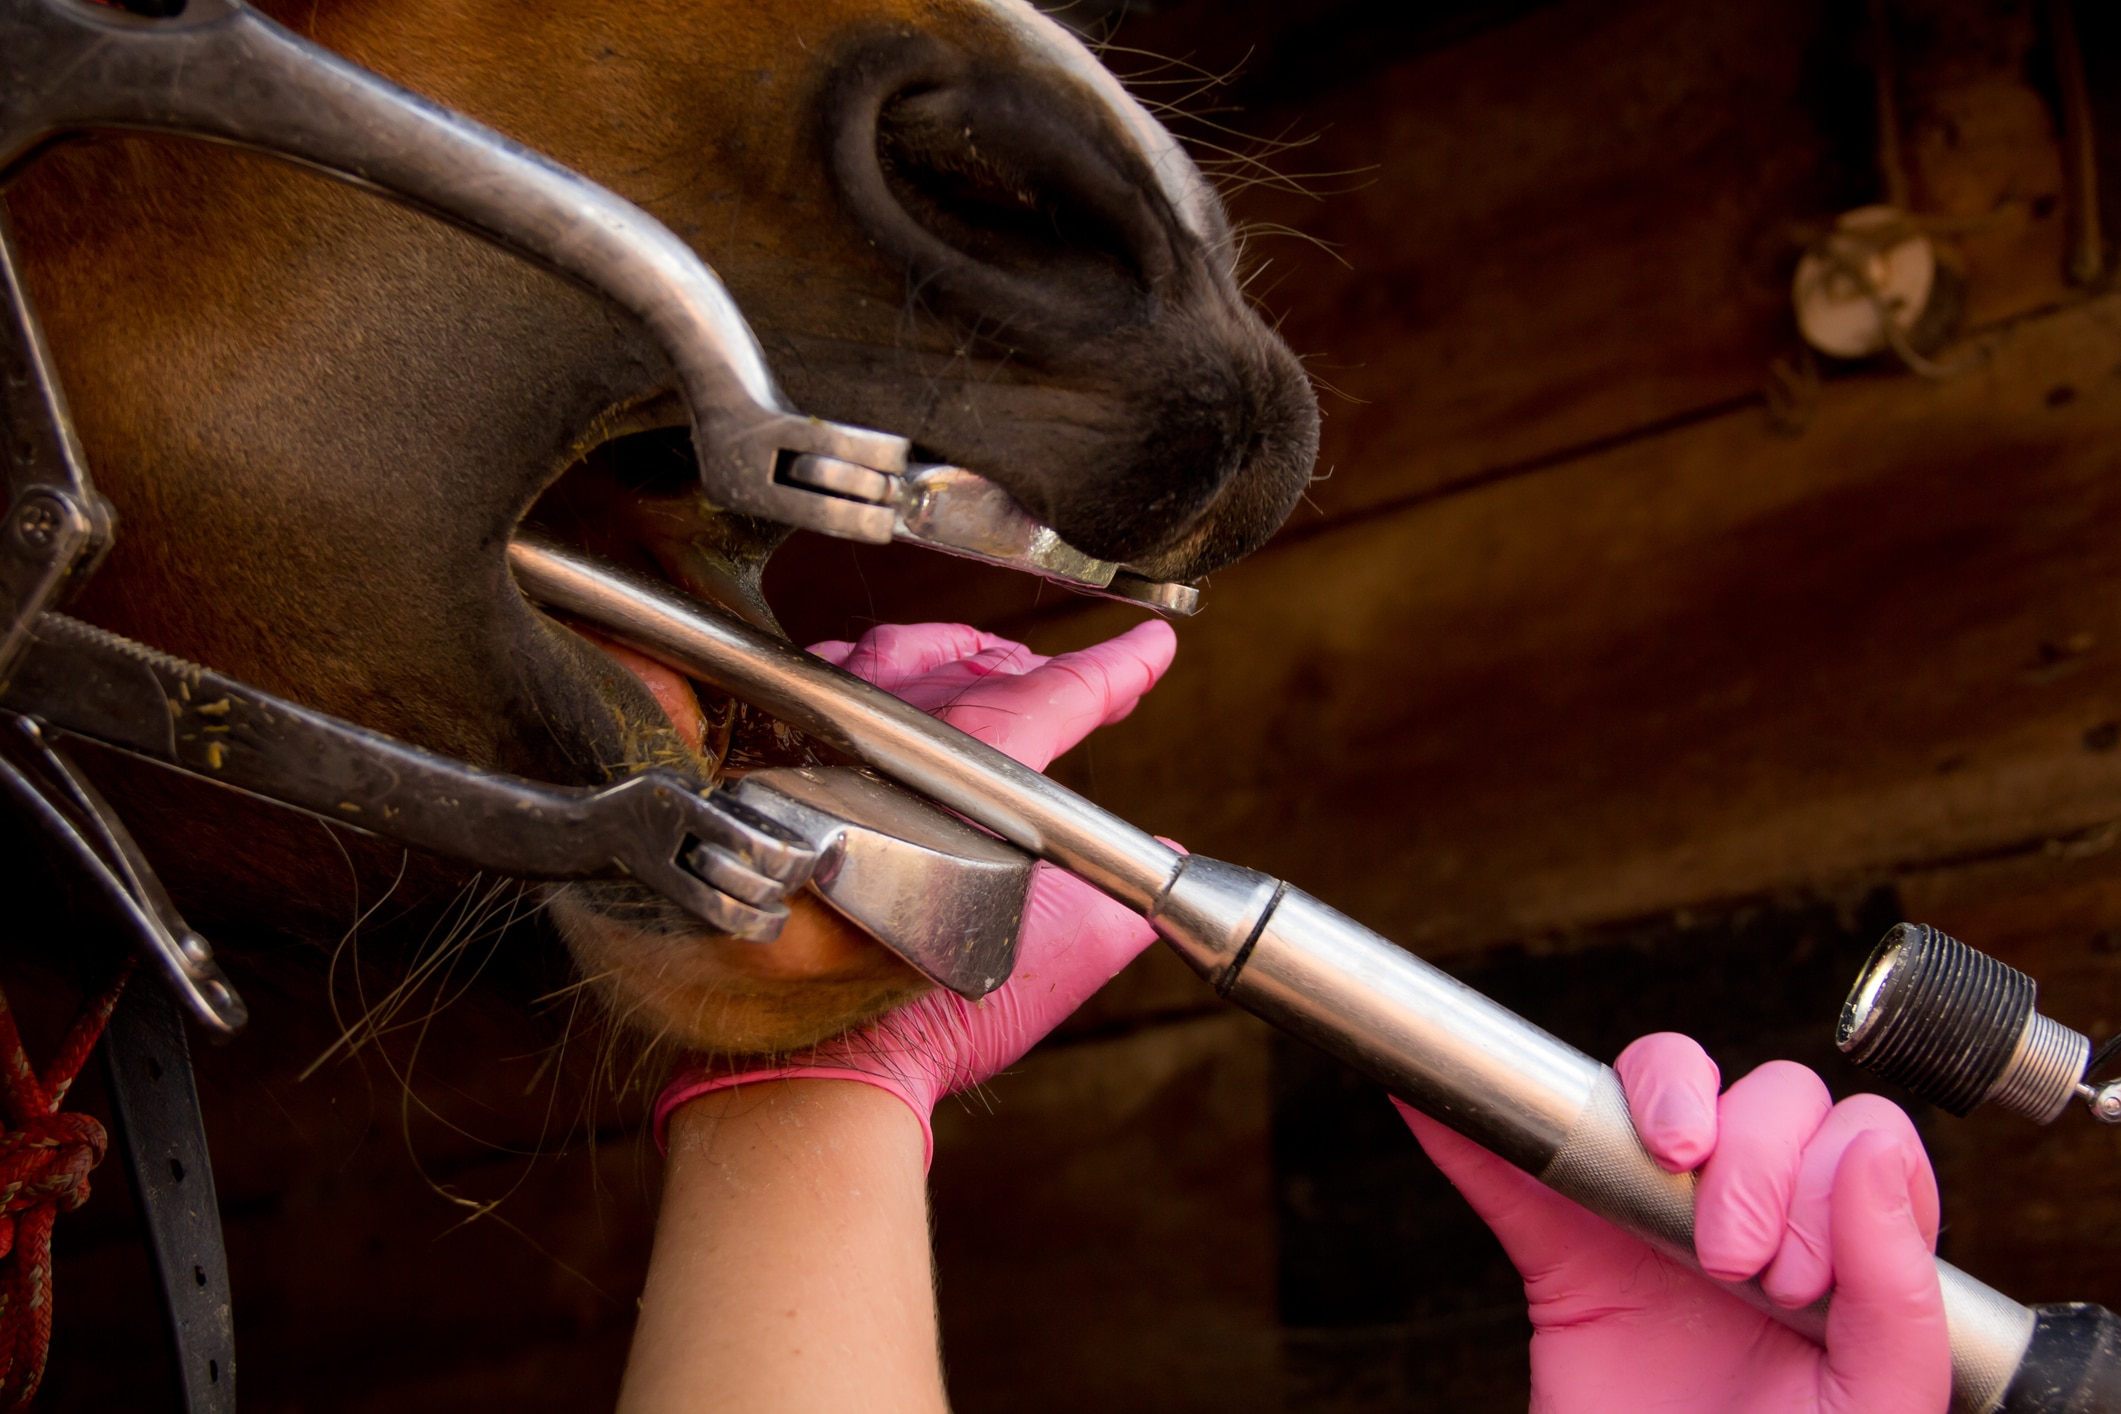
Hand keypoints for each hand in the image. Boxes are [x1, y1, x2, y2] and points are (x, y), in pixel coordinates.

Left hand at [657, 620, 1178, 1164]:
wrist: (816, 1061)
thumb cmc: (932, 1016)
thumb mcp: (1066, 954)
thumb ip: (1125, 894)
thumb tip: (1166, 858)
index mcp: (970, 768)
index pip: (1056, 694)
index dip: (1112, 670)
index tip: (1147, 650)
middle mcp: (890, 740)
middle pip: (974, 669)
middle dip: (1031, 667)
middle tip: (1071, 682)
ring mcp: (819, 748)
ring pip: (893, 664)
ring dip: (950, 661)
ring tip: (986, 671)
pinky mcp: (767, 773)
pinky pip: (819, 691)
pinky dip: (865, 680)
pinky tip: (880, 698)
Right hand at [1398, 1033, 1949, 1413]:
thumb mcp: (1877, 1405)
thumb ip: (1899, 1293)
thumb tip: (1874, 1152)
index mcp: (1845, 1264)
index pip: (1854, 1135)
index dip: (1829, 1168)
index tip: (1799, 1267)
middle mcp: (1758, 1229)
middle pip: (1761, 1098)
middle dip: (1753, 1154)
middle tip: (1731, 1259)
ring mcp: (1654, 1236)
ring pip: (1650, 1096)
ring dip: (1655, 1100)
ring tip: (1660, 1171)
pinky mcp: (1564, 1262)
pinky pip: (1513, 1177)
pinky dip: (1469, 1135)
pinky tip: (1436, 1105)